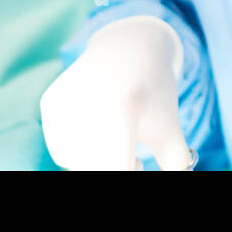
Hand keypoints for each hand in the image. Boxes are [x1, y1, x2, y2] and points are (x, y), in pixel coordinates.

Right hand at [40, 15, 194, 170]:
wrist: (130, 48)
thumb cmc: (153, 95)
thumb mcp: (171, 130)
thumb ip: (176, 164)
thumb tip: (181, 184)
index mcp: (121, 111)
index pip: (118, 167)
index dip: (130, 169)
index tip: (138, 163)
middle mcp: (86, 104)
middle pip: (97, 165)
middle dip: (117, 166)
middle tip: (135, 159)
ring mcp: (63, 102)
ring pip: (77, 161)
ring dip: (97, 161)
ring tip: (117, 139)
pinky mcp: (50, 102)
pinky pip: (62, 148)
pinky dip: (80, 148)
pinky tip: (97, 126)